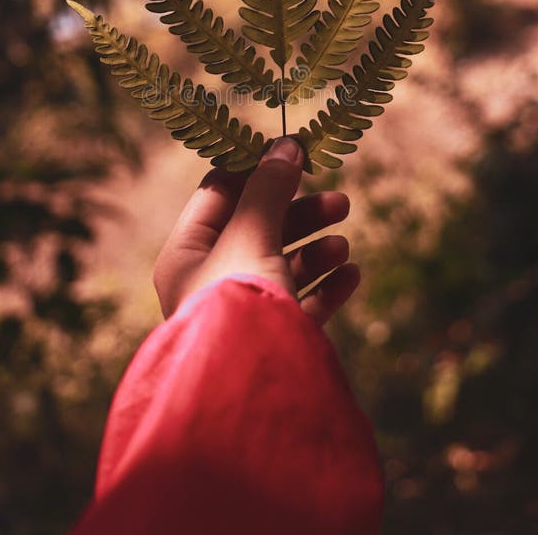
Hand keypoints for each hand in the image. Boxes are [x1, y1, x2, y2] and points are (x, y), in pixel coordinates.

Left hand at [153, 137, 359, 324]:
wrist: (251, 394)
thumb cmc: (238, 303)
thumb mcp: (252, 235)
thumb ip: (269, 188)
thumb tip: (286, 142)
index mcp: (187, 254)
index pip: (219, 197)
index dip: (256, 172)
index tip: (295, 155)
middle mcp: (209, 283)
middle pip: (258, 230)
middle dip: (300, 213)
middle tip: (339, 200)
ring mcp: (241, 313)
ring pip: (283, 266)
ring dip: (316, 249)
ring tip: (342, 242)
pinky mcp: (272, 339)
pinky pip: (300, 303)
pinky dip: (325, 286)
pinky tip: (351, 274)